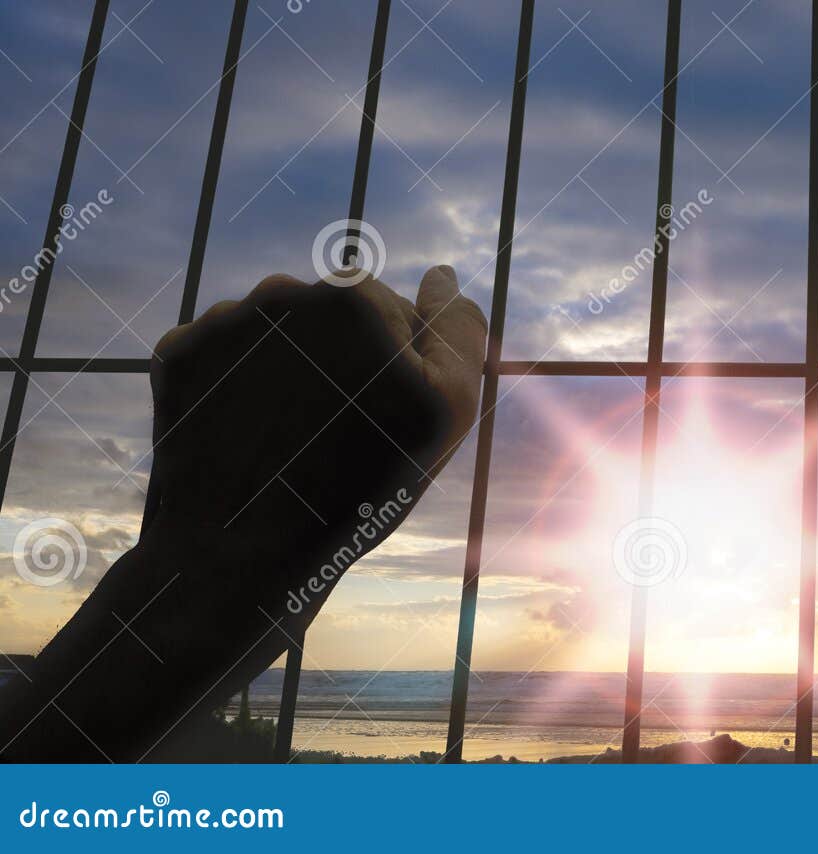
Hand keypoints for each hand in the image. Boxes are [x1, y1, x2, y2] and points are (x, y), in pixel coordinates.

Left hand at [0, 266, 484, 760]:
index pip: (400, 314)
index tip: (385, 420)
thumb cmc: (359, 488)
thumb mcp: (443, 411)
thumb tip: (442, 274)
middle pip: (334, 316)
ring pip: (278, 332)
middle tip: (340, 435)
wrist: (238, 554)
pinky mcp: (177, 353)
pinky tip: (247, 435)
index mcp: (357, 295)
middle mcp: (285, 291)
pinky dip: (236, 387)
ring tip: (291, 439)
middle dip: (343, 360)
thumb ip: (457, 332)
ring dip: (290, 369)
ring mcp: (223, 320)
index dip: (402, 370)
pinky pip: (223, 356)